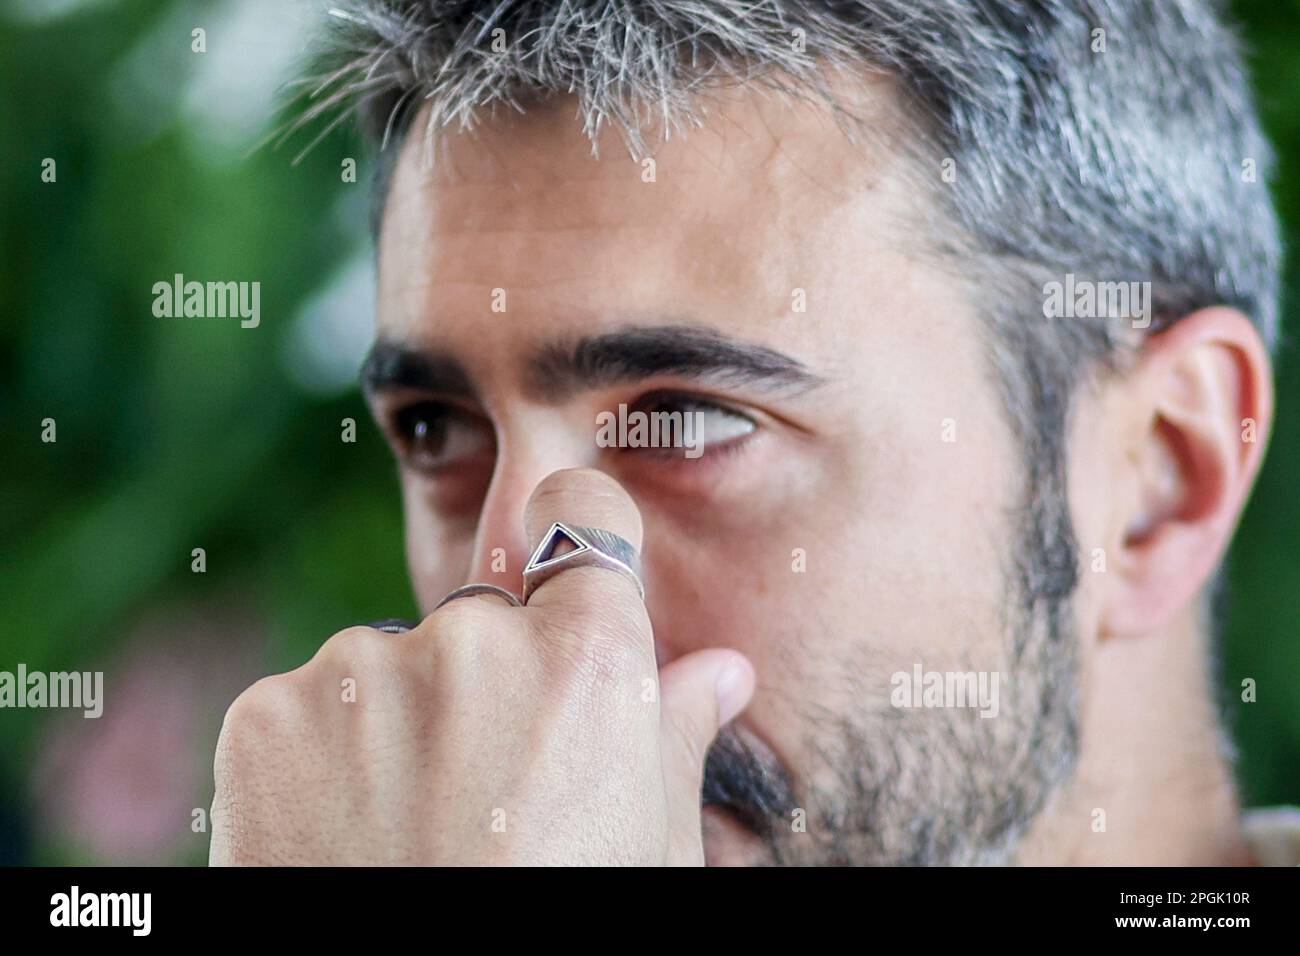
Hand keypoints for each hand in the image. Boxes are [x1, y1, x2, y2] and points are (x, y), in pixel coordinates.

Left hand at [209, 468, 754, 864]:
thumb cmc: (559, 925)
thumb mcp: (646, 853)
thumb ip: (676, 739)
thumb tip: (723, 671)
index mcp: (588, 663)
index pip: (582, 513)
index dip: (572, 531)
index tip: (556, 561)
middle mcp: (476, 639)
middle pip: (485, 619)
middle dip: (486, 680)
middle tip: (482, 793)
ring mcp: (362, 670)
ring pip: (393, 667)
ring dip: (400, 724)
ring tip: (407, 832)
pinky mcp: (270, 712)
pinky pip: (311, 704)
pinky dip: (321, 757)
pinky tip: (342, 834)